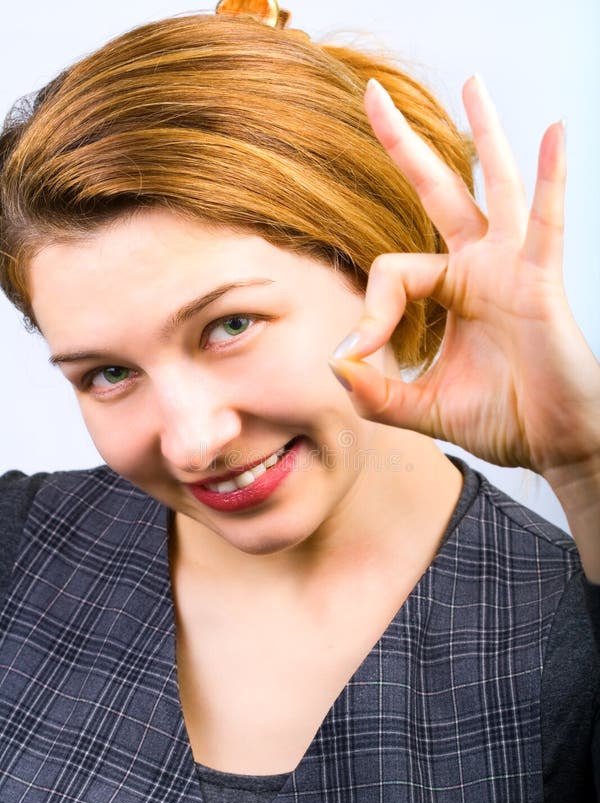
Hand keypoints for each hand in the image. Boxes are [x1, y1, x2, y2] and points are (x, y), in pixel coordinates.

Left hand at [328, 75, 599, 483]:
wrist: (552, 443)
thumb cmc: (498, 419)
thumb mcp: (421, 408)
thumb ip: (376, 394)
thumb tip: (336, 366)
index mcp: (449, 291)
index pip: (392, 272)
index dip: (372, 311)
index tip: (364, 355)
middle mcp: (478, 268)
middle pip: (437, 192)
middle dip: (404, 145)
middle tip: (371, 93)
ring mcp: (512, 268)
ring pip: (493, 187)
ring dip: (484, 134)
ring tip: (472, 81)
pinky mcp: (541, 282)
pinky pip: (547, 222)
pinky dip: (551, 179)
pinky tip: (555, 132)